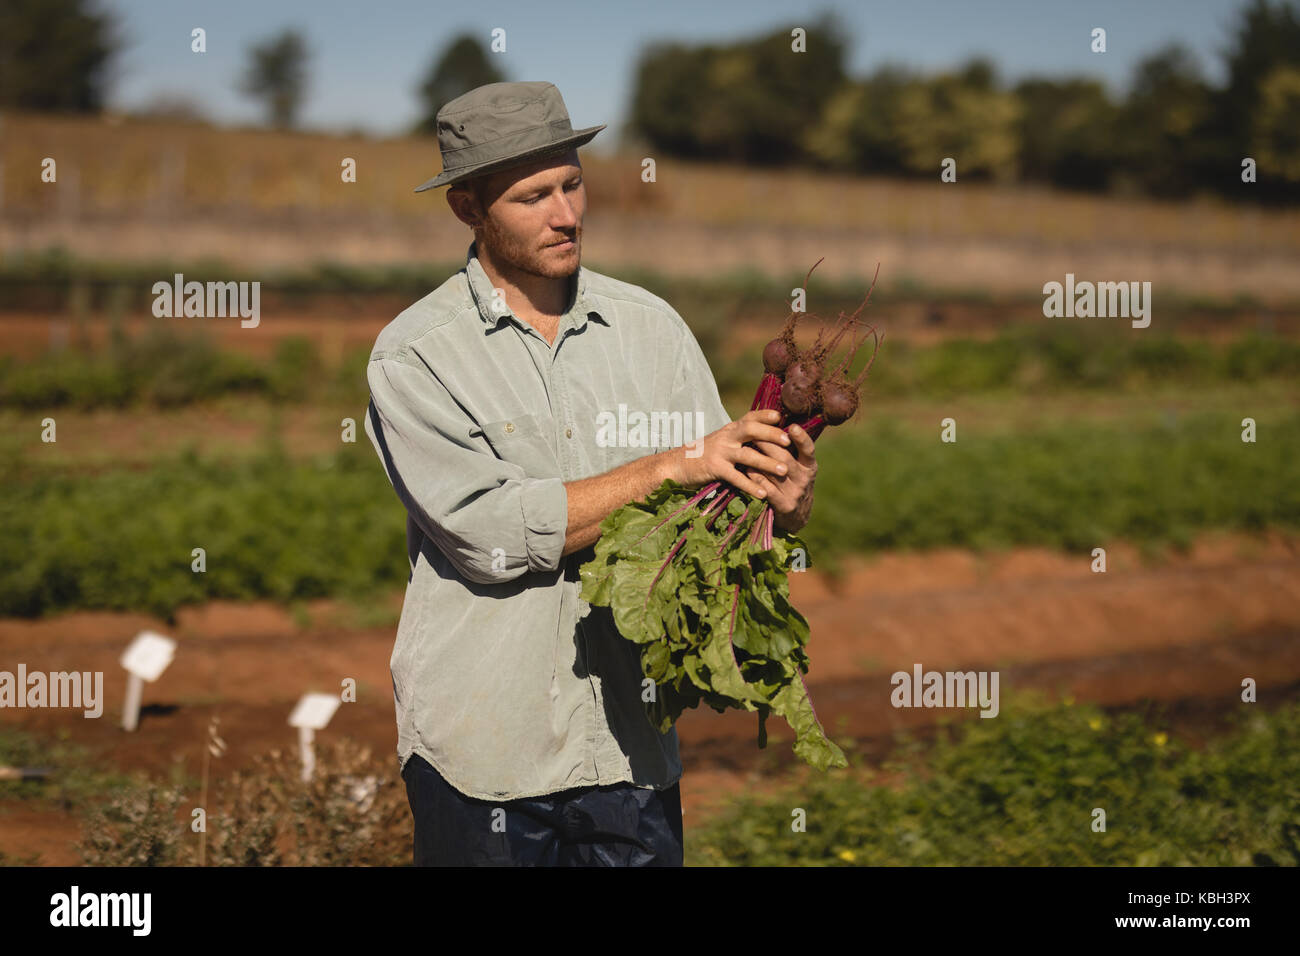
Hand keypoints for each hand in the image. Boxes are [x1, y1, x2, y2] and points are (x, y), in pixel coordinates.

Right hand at [670, 409, 791, 500]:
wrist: (677, 464)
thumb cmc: (704, 453)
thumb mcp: (723, 440)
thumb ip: (740, 438)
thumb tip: (764, 437)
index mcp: (730, 429)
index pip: (750, 416)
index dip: (766, 415)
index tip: (782, 416)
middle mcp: (726, 436)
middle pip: (751, 429)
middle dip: (771, 434)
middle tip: (788, 441)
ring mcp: (720, 452)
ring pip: (748, 455)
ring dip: (767, 463)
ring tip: (784, 470)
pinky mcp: (714, 468)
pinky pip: (736, 477)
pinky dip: (750, 486)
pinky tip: (762, 494)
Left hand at [750, 422, 815, 532]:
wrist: (796, 515)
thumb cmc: (792, 481)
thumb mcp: (799, 466)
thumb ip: (791, 449)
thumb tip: (777, 421)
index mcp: (810, 466)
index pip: (808, 449)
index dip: (801, 438)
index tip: (793, 427)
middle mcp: (804, 478)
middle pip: (785, 458)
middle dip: (768, 444)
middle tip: (753, 433)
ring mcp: (795, 492)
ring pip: (774, 472)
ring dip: (758, 459)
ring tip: (745, 447)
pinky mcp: (784, 505)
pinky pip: (766, 488)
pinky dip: (755, 478)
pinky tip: (746, 470)